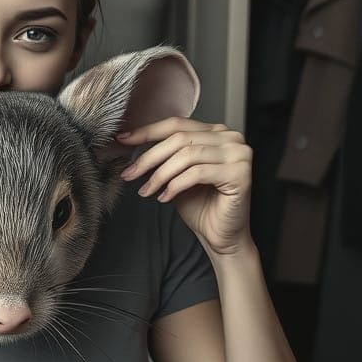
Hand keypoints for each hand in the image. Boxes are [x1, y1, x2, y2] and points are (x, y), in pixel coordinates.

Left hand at [117, 118, 253, 256]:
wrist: (221, 236)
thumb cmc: (200, 207)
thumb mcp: (174, 176)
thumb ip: (161, 158)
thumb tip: (129, 145)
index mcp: (215, 132)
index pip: (176, 124)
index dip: (147, 131)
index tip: (122, 140)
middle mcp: (230, 137)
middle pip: (179, 138)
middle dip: (149, 158)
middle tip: (129, 174)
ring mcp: (238, 153)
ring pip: (187, 155)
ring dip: (160, 174)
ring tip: (146, 191)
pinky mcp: (240, 172)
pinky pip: (197, 173)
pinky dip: (176, 185)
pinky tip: (165, 198)